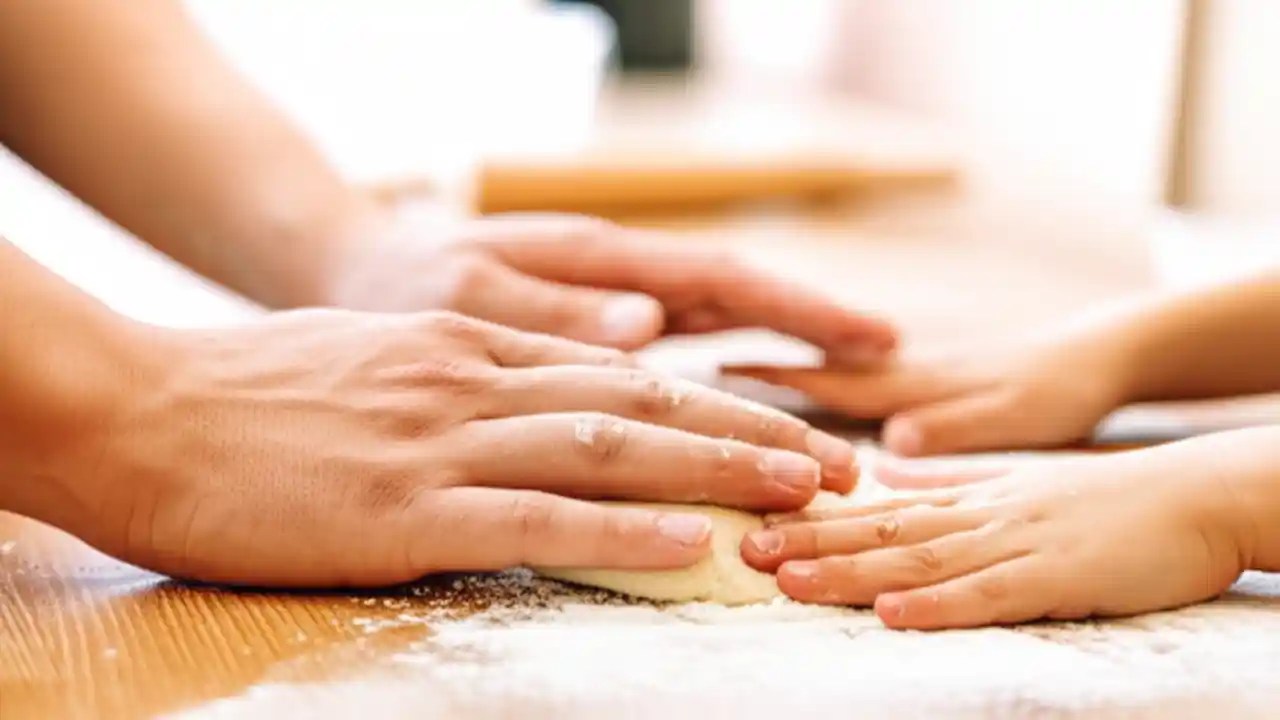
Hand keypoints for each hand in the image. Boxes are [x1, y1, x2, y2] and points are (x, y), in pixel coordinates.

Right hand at [60, 310, 857, 587]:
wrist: (139, 410)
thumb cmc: (252, 399)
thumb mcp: (377, 369)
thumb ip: (460, 389)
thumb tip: (528, 424)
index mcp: (471, 351)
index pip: (623, 374)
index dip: (716, 401)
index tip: (787, 426)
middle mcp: (474, 382)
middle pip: (644, 402)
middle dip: (753, 429)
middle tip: (840, 460)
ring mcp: (441, 442)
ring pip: (611, 449)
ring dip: (719, 471)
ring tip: (805, 492)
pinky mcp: (399, 507)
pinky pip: (532, 517)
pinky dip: (619, 532)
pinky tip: (688, 544)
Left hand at [324, 211, 895, 358]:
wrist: (352, 269)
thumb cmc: (398, 280)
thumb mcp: (457, 292)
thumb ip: (549, 311)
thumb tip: (649, 323)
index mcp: (593, 257)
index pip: (719, 277)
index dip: (798, 308)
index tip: (868, 336)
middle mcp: (614, 274)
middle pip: (735, 299)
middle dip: (810, 332)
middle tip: (887, 368)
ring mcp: (608, 299)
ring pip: (714, 322)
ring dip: (778, 352)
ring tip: (845, 390)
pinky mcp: (595, 328)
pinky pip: (676, 350)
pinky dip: (724, 368)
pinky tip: (753, 400)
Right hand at [728, 326, 1133, 455]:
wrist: (1101, 355)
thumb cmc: (1060, 388)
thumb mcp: (1015, 415)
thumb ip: (953, 427)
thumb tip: (890, 442)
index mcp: (915, 385)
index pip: (829, 380)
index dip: (775, 378)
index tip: (720, 367)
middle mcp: (903, 376)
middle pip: (819, 374)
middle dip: (765, 371)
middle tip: (708, 366)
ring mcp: (914, 376)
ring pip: (837, 377)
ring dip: (789, 377)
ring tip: (742, 375)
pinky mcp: (929, 384)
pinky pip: (863, 386)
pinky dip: (829, 383)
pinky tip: (818, 395)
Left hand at [739, 432, 1275, 628]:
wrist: (1198, 495)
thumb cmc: (1108, 500)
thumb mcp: (1016, 482)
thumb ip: (950, 481)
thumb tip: (888, 476)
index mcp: (971, 498)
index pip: (881, 508)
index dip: (818, 519)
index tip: (760, 522)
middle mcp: (982, 516)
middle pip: (885, 531)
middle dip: (814, 544)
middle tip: (748, 549)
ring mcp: (1018, 543)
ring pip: (922, 560)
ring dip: (854, 572)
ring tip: (792, 581)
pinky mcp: (1059, 576)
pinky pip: (992, 594)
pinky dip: (941, 606)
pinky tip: (895, 612)